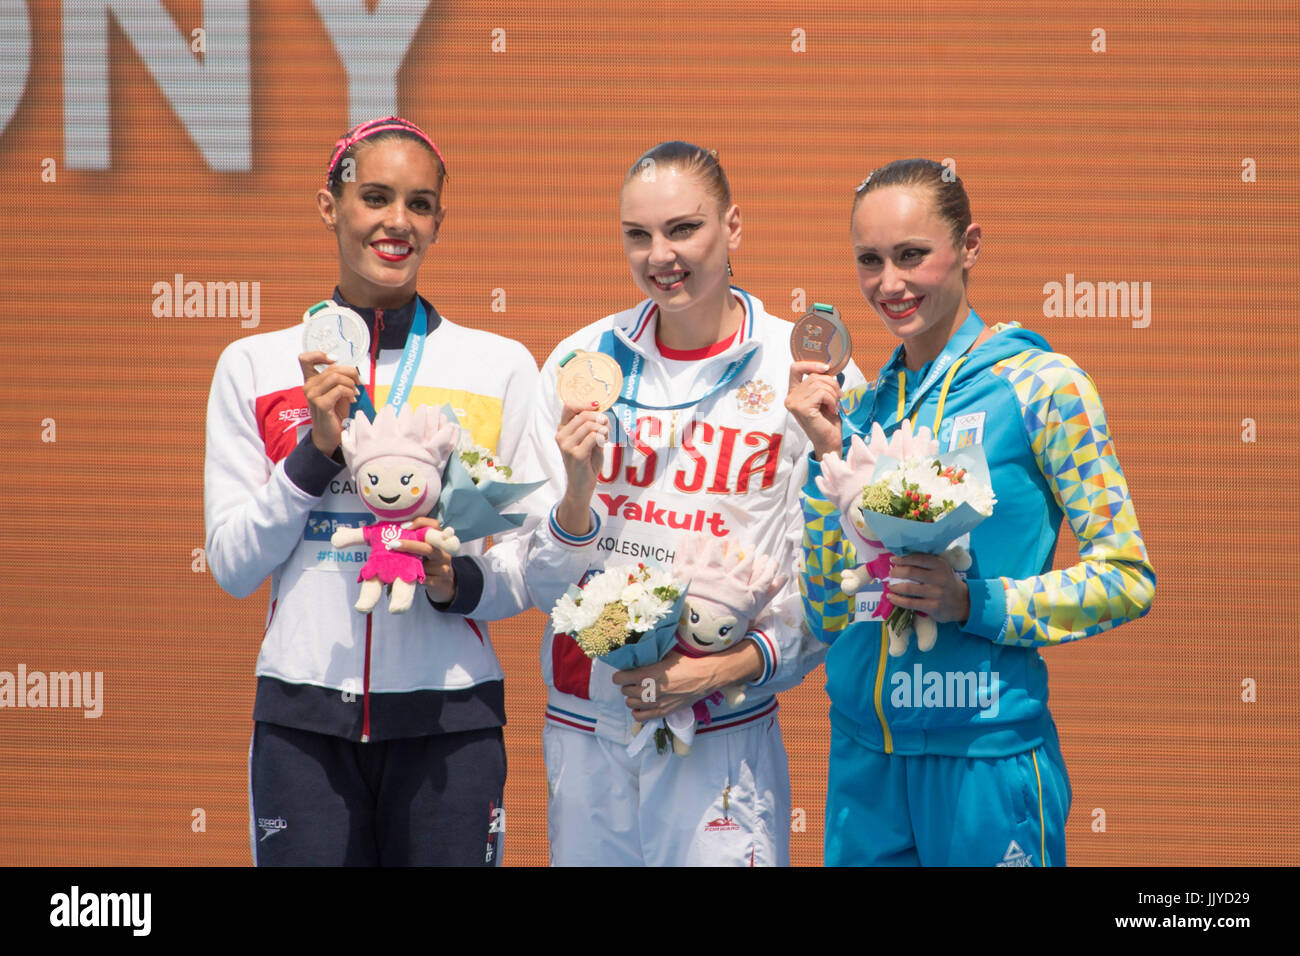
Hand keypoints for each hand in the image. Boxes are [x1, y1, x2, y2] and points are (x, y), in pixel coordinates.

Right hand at [298, 351, 360, 455]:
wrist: (330, 434)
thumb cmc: (334, 412)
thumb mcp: (337, 391)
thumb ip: (339, 378)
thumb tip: (353, 369)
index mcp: (310, 380)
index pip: (305, 359)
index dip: (320, 355)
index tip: (334, 360)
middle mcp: (309, 386)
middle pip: (332, 368)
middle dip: (351, 373)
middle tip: (358, 382)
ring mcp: (313, 395)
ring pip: (336, 377)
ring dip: (351, 384)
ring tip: (354, 393)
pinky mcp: (321, 404)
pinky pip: (340, 389)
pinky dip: (350, 392)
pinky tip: (352, 399)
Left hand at [390, 516, 456, 603]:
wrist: (444, 583)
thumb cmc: (430, 562)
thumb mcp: (427, 549)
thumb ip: (417, 540)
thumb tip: (392, 532)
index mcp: (441, 541)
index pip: (435, 525)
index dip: (420, 523)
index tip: (403, 526)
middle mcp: (444, 552)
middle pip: (427, 547)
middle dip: (408, 545)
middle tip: (392, 544)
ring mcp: (444, 567)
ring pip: (424, 566)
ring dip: (410, 566)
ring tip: (396, 566)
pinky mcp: (441, 581)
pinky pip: (424, 579)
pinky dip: (414, 578)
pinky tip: (406, 577)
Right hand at [554, 402, 607, 534]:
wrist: (581, 486)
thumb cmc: (586, 462)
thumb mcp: (587, 440)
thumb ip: (590, 426)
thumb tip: (600, 410)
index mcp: (562, 430)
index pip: (569, 406)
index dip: (585, 404)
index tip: (597, 406)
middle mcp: (561, 436)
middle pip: (583, 415)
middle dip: (600, 418)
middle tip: (607, 425)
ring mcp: (567, 446)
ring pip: (589, 425)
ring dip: (603, 429)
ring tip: (605, 436)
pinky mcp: (576, 454)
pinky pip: (593, 437)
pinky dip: (602, 437)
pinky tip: (603, 443)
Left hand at [613, 643, 762, 722]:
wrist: (706, 677)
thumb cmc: (688, 662)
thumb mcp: (667, 655)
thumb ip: (651, 657)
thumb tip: (638, 654)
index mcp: (649, 673)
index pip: (621, 678)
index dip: (619, 675)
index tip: (622, 674)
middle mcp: (650, 690)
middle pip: (625, 691)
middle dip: (626, 685)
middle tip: (633, 681)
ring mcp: (656, 703)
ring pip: (630, 704)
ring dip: (632, 697)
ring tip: (639, 692)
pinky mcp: (663, 712)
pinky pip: (640, 716)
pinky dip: (638, 711)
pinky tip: (643, 705)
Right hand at [785, 361, 841, 459]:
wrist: (829, 441)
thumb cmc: (828, 421)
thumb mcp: (824, 397)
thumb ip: (820, 383)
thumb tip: (827, 368)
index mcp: (794, 393)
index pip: (795, 368)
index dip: (811, 364)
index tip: (825, 368)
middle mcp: (791, 397)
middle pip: (813, 376)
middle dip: (831, 384)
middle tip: (838, 398)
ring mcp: (794, 403)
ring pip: (819, 384)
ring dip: (833, 394)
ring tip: (835, 406)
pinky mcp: (802, 408)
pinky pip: (821, 393)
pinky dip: (832, 400)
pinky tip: (832, 410)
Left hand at [884, 553, 969, 625]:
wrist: (962, 602)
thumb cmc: (947, 582)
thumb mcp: (942, 569)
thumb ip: (926, 564)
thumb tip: (900, 561)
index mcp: (940, 565)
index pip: (918, 559)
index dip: (903, 559)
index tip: (893, 560)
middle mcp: (939, 578)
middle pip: (911, 572)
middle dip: (896, 572)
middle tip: (891, 574)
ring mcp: (936, 593)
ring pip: (909, 588)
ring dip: (895, 586)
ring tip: (890, 586)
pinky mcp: (933, 607)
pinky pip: (910, 603)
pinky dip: (897, 600)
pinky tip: (891, 597)